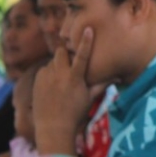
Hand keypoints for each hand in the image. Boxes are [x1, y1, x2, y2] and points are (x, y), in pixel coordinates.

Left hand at [34, 28, 94, 148]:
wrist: (53, 128)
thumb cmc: (75, 114)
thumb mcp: (90, 99)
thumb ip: (102, 85)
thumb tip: (118, 78)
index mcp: (75, 78)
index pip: (82, 55)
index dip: (86, 41)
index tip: (88, 29)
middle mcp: (59, 74)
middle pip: (61, 52)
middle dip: (66, 52)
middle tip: (70, 58)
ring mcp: (46, 77)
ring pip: (52, 62)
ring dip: (58, 65)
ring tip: (61, 79)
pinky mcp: (36, 81)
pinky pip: (44, 70)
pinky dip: (49, 73)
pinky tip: (52, 85)